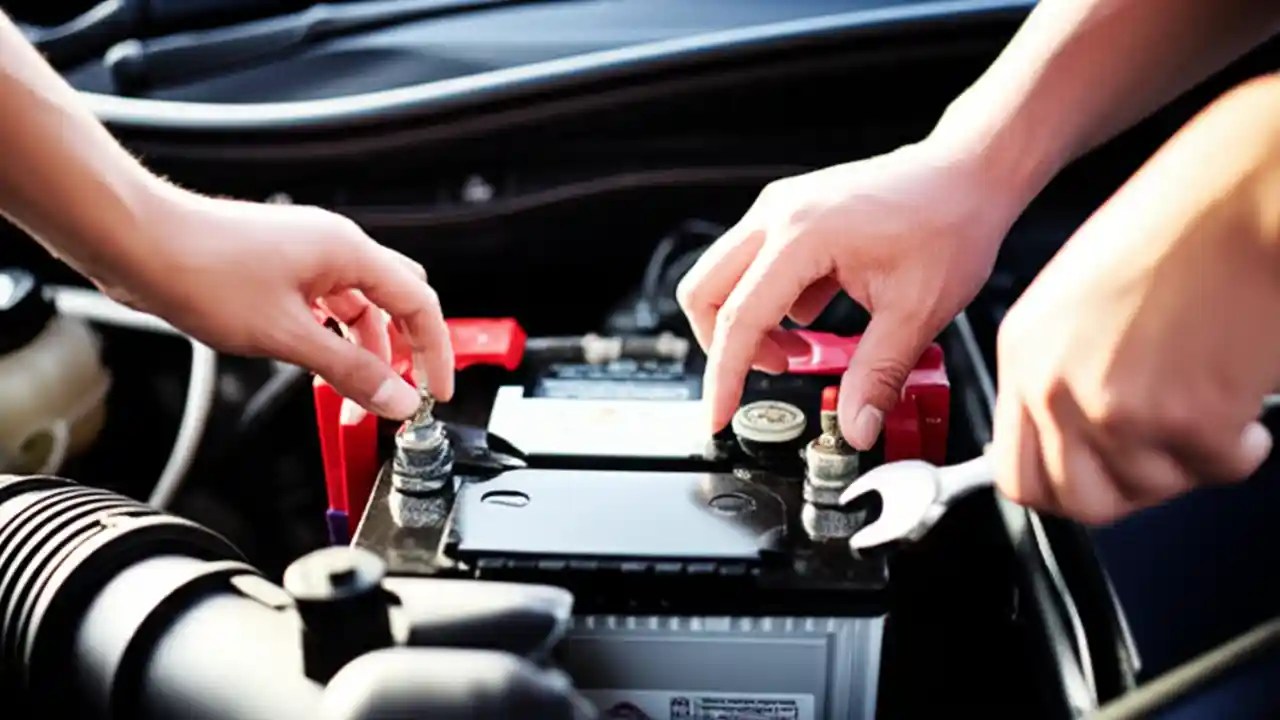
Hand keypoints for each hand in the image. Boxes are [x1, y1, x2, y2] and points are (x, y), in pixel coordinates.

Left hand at [89, 185, 453, 419]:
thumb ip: (349, 371)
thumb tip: (395, 398)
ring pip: (360, 304)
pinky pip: (328, 301)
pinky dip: (334, 334)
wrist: (139, 243)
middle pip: (398, 299)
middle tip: (401, 391)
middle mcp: (334, 245)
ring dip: (365, 346)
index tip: (435, 392)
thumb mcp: (287, 336)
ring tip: (354, 389)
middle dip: (404, 349)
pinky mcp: (282, 264)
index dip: (435, 353)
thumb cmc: (202, 270)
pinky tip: (319, 361)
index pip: (420, 303)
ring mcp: (307, 252)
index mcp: (349, 251)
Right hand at [677, 141, 1023, 447]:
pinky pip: (750, 263)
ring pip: (721, 276)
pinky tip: (812, 317)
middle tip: (770, 375)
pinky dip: (765, 301)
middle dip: (722, 347)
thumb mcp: (917, 312)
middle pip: (704, 291)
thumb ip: (877, 375)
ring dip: (745, 324)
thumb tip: (855, 427)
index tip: (719, 416)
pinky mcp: (790, 211)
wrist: (969, 173)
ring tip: (797, 350)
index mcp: (802, 237)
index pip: (739, 319)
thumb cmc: (949, 223)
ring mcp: (780, 208)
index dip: (725, 377)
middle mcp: (778, 215)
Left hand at [991, 77, 1279, 523]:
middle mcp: (1057, 388)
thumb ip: (1060, 371)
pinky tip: (1242, 405)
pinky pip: (1214, 471)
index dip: (1061, 487)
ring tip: (1208, 412)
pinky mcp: (1187, 420)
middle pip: (1077, 499)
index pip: (1015, 471)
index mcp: (1023, 356)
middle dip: (1128, 491)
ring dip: (1186, 464)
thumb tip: (1069, 436)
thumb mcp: (1077, 301)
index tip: (1094, 482)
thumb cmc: (1174, 228)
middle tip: (1161, 459)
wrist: (1242, 197)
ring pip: (1148, 491)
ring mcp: (1118, 410)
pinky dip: (1238, 449)